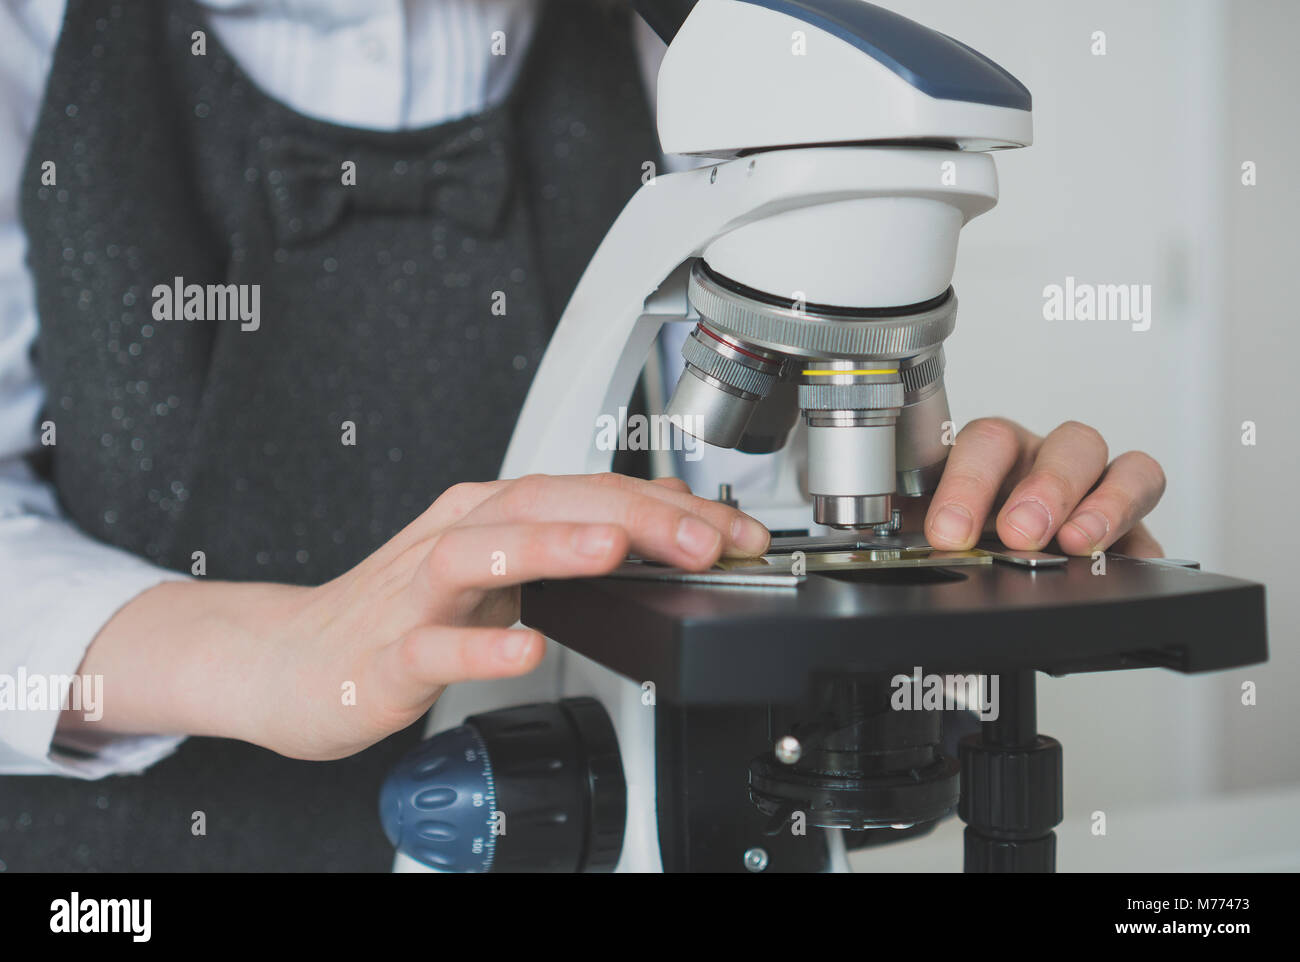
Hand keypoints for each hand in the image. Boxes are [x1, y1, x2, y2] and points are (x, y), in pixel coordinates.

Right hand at [68, 474, 768, 760]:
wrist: (291, 658)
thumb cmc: (401, 612)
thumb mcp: (496, 573)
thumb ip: (567, 557)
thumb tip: (666, 548)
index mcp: (490, 515)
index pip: (587, 491)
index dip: (668, 507)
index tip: (737, 532)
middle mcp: (454, 537)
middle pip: (542, 503)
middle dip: (630, 514)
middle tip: (704, 537)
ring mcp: (416, 595)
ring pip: (480, 553)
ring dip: (551, 548)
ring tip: (613, 555)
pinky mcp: (385, 656)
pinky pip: (431, 647)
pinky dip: (479, 647)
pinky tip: (521, 649)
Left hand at [913, 419, 1164, 556]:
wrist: (994, 577)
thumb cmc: (965, 542)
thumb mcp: (931, 533)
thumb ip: (915, 530)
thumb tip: (898, 539)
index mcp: (996, 455)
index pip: (988, 442)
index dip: (971, 482)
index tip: (952, 531)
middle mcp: (1052, 464)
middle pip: (1070, 444)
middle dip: (1047, 487)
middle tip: (1021, 533)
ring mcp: (1100, 493)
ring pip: (1128, 469)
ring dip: (1106, 505)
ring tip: (1079, 544)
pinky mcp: (1135, 532)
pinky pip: (1154, 526)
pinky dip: (1141, 542)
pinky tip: (1124, 565)